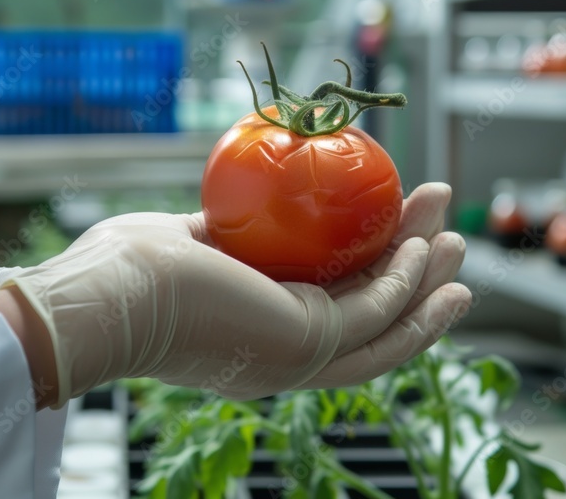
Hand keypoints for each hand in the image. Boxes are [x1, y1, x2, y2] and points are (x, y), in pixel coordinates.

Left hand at [0, 183, 470, 408]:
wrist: (108, 293)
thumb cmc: (133, 270)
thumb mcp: (205, 246)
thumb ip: (246, 239)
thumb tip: (270, 205)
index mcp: (260, 343)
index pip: (336, 321)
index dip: (380, 289)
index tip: (407, 251)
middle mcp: (285, 360)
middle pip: (374, 328)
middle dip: (418, 284)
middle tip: (449, 241)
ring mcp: (297, 358)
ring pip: (385, 326)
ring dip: (426, 284)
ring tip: (456, 239)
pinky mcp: (304, 341)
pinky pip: (372, 310)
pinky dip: (403, 279)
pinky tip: (419, 246)